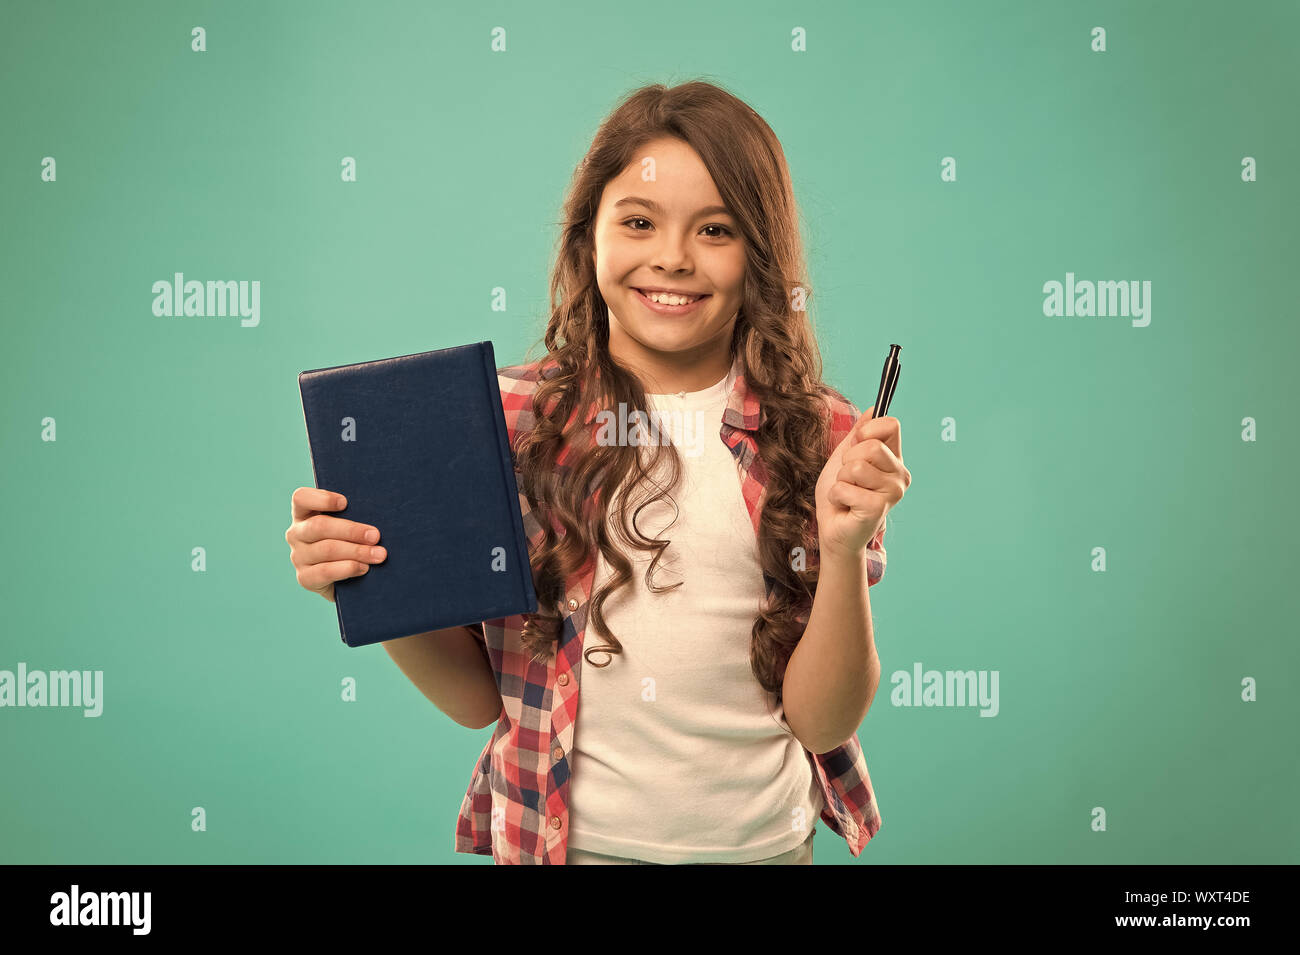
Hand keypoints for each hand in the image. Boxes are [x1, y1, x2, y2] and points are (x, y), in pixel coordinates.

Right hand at [285, 488, 386, 602]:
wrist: (347, 581)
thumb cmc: (352, 543)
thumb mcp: (350, 527)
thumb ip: (355, 517)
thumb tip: (375, 518)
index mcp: (304, 514)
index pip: (301, 498)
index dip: (321, 498)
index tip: (345, 502)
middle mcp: (296, 534)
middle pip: (319, 526)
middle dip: (351, 530)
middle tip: (375, 536)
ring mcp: (298, 557)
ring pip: (327, 549)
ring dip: (357, 551)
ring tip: (379, 554)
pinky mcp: (305, 578)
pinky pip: (326, 572)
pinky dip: (348, 568)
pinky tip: (364, 568)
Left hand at [814, 407, 910, 560]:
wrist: (833, 529)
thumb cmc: (840, 494)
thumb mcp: (845, 456)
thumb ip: (859, 433)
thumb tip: (874, 408)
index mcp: (894, 459)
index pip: (891, 425)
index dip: (866, 431)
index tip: (855, 446)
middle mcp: (900, 475)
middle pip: (871, 446)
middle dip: (848, 460)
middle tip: (848, 479)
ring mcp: (893, 493)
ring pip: (856, 467)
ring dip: (841, 480)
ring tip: (847, 493)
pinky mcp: (878, 508)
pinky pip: (844, 488)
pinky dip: (836, 496)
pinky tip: (845, 507)